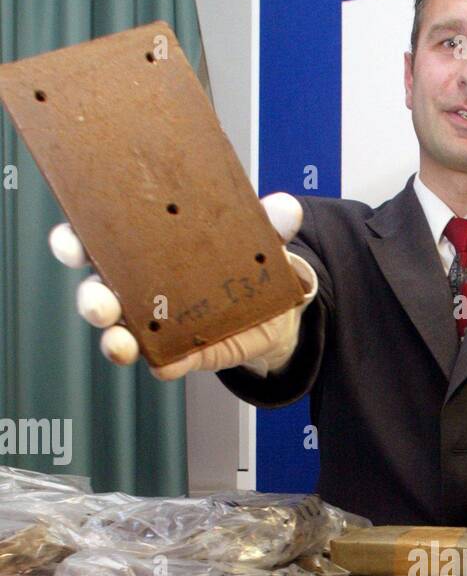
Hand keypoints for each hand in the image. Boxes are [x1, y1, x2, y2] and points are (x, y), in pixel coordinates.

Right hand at [49, 192, 316, 380]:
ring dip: (115, 339)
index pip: (93, 238)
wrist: (277, 306)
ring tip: (121, 342)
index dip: (73, 240)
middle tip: (99, 302)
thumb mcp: (258, 233)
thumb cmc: (247, 256)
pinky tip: (165, 365)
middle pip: (97, 290)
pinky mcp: (180, 353)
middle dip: (91, 299)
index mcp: (141, 242)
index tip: (71, 242)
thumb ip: (269, 221)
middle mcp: (138, 284)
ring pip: (119, 333)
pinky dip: (163, 365)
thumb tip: (286, 210)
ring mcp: (156, 321)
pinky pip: (164, 363)